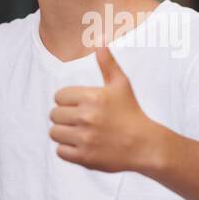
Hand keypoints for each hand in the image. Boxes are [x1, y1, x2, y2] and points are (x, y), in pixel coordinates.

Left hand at [50, 44, 159, 171]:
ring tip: (80, 133)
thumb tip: (100, 42)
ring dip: (64, 134)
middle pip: (54, 115)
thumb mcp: (121, 85)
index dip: (67, 101)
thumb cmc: (131, 112)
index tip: (80, 106)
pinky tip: (83, 145)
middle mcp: (87, 117)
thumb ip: (107, 64)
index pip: (59, 96)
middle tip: (81, 121)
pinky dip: (68, 150)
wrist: (145, 145)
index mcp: (92, 97)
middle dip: (64, 117)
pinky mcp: (84, 157)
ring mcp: (85, 138)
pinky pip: (60, 151)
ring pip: (54, 133)